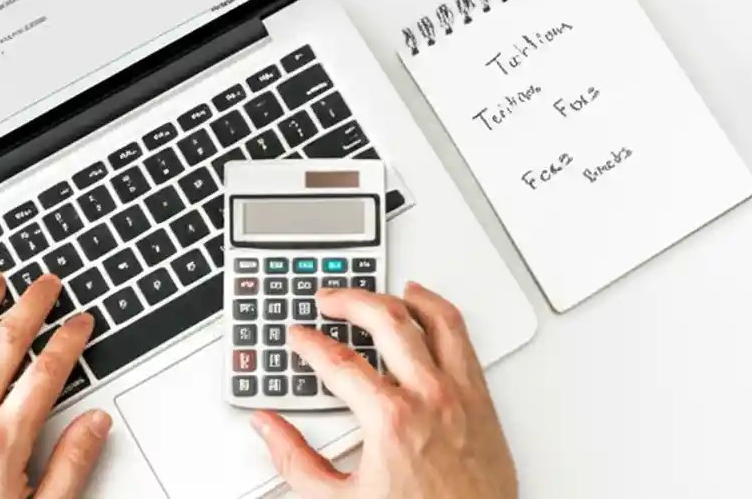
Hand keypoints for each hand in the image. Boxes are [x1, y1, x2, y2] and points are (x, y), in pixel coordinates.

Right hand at [252, 282, 517, 498]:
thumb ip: (296, 460)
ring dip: (400, 298)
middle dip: (349, 301)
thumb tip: (269, 428)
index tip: (299, 337)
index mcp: (391, 419)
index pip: (338, 361)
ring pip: (433, 318)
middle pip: (386, 321)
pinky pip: (463, 338)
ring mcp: (460, 394)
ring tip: (377, 292)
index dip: (310, 343)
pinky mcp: (483, 399)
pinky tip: (427, 310)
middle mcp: (429, 397)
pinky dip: (441, 314)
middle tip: (328, 301)